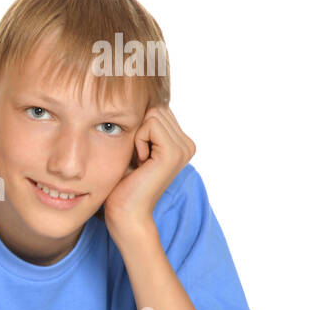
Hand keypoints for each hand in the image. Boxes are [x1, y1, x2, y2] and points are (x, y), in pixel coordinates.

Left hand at [104, 104, 195, 241]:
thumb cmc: (122, 183)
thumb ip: (140, 126)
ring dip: (136, 136)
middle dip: (138, 129)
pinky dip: (137, 141)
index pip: (156, 109)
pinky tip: (140, 162)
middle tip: (137, 159)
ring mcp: (184, 147)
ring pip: (152, 114)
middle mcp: (187, 143)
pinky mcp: (174, 152)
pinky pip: (149, 125)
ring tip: (138, 161)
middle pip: (155, 108)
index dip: (138, 126)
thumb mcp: (131, 148)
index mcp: (180, 142)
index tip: (136, 154)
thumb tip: (136, 96)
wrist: (125, 213)